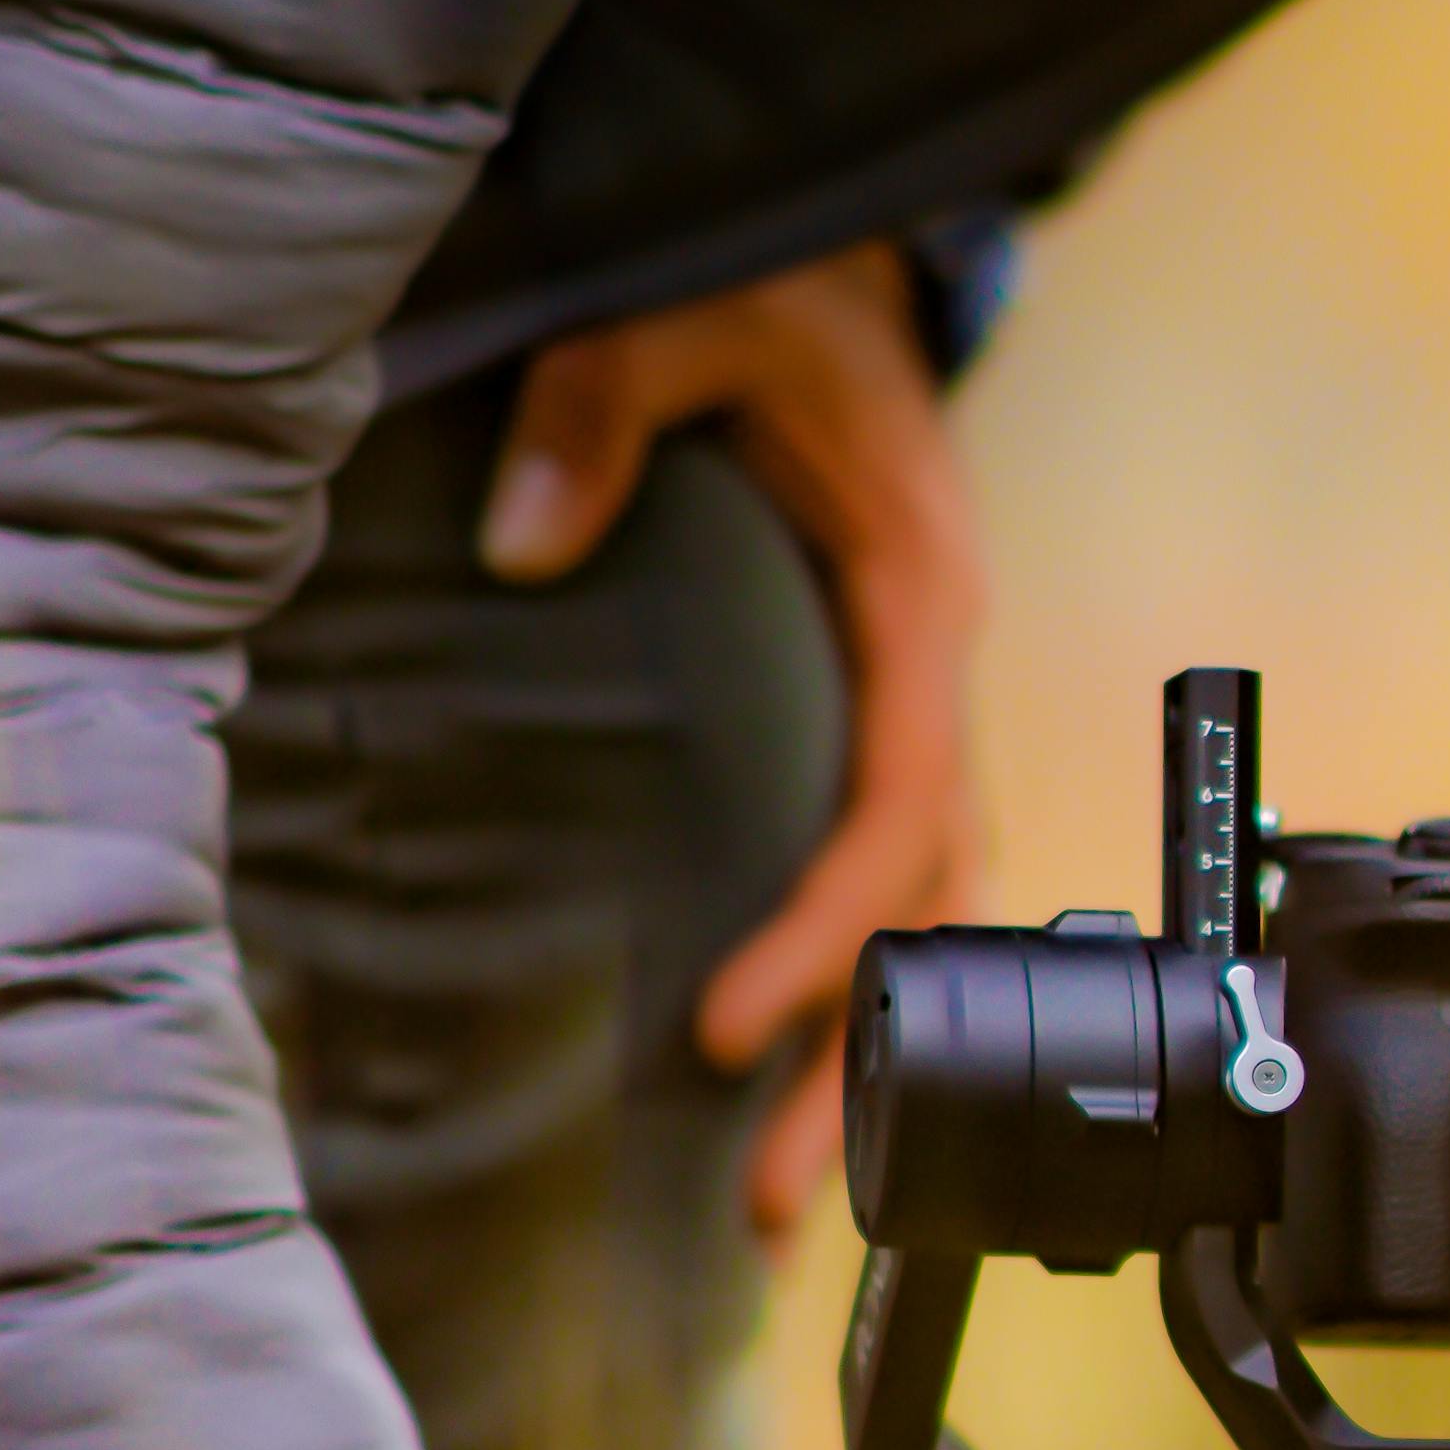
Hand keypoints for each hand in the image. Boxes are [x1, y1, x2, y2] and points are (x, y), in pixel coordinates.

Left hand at [484, 248, 986, 1231]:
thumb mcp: (682, 310)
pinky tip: (782, 1061)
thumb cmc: (772, 273)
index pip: (891, 804)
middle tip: (767, 1205)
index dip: (822, 929)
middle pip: (926, 904)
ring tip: (776, 1194)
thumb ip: (597, 410)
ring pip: (920, 904)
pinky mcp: (870, 703)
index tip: (726, 1028)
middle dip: (853, 1059)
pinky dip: (846, 970)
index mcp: (914, 595)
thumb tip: (519, 545)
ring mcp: (909, 695)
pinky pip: (880, 861)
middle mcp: (930, 668)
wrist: (833, 244)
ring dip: (858, 1044)